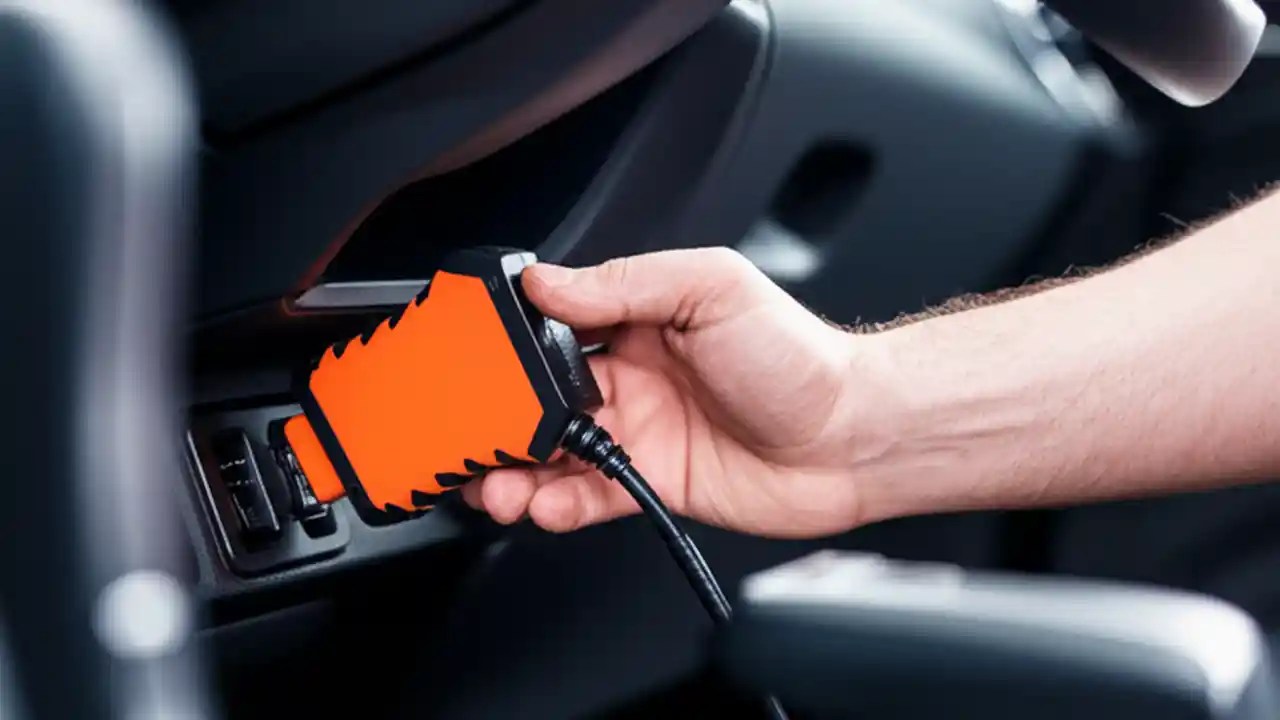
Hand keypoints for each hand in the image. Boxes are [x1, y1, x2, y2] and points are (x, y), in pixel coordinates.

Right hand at [461, 247, 871, 538]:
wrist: (854, 437)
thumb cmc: (799, 356)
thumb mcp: (712, 288)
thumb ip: (625, 283)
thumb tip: (549, 281)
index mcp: (641, 318)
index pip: (554, 326)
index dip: (510, 344)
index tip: (475, 359)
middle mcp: (633, 374)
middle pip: (541, 395)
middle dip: (499, 415)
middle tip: (472, 432)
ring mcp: (640, 431)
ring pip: (555, 452)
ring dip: (516, 467)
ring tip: (493, 482)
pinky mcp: (652, 482)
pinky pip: (590, 496)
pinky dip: (558, 504)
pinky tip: (543, 504)